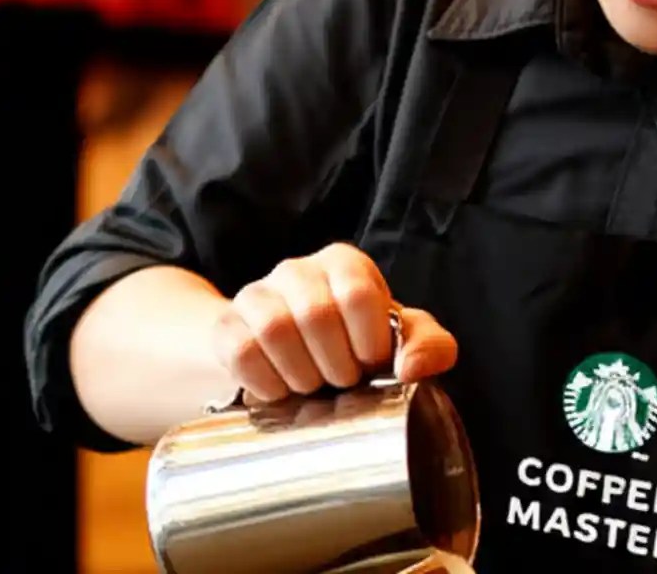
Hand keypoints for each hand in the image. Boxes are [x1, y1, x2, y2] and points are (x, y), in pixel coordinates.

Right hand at [211, 242, 456, 402]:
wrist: (293, 356)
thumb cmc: (357, 344)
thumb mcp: (403, 340)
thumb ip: (430, 346)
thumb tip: (410, 369)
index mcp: (345, 264)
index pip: (359, 294)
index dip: (369, 341)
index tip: (372, 364)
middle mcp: (298, 270)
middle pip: (316, 314)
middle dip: (336, 365)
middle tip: (343, 382)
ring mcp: (256, 294)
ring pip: (274, 330)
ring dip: (301, 375)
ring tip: (314, 386)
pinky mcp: (226, 325)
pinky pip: (241, 352)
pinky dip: (266, 383)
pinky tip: (282, 391)